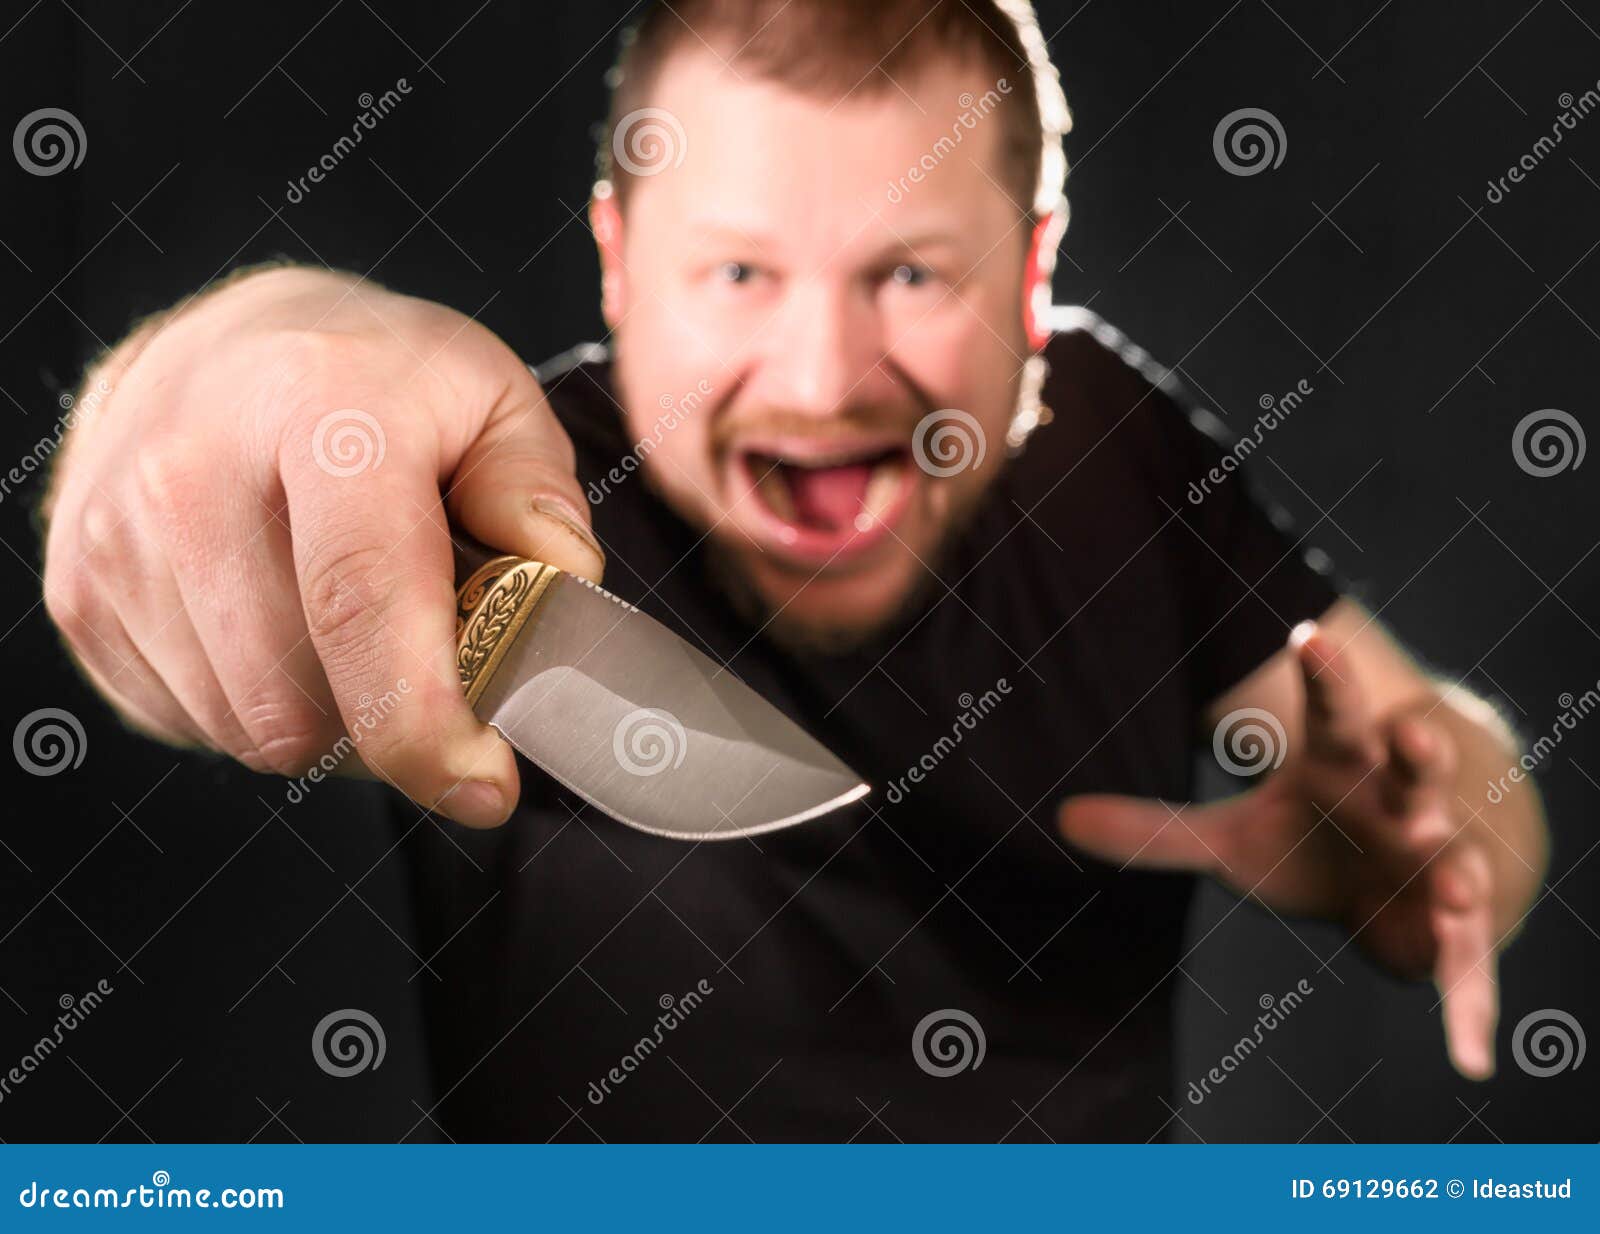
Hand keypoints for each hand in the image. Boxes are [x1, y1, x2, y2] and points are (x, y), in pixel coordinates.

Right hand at [42, 267, 603, 826]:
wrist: (223, 348)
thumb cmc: (375, 382)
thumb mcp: (491, 398)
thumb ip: (537, 493)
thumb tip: (558, 582)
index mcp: (318, 410)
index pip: (360, 600)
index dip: (423, 722)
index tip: (483, 786)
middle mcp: (192, 471)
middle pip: (302, 698)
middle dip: (389, 719)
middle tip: (430, 661)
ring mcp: (117, 538)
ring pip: (248, 729)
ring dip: (325, 717)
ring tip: (351, 628)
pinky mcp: (81, 595)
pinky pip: (194, 723)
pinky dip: (259, 706)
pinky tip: (282, 626)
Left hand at [1059, 623, 1497, 1078]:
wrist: (1410, 890)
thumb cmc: (1316, 843)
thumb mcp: (1231, 838)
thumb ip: (1152, 829)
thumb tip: (1059, 816)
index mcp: (1346, 767)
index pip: (1333, 711)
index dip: (1325, 676)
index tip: (1309, 635)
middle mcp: (1403, 805)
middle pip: (1415, 770)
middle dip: (1419, 756)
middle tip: (1413, 736)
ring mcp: (1439, 865)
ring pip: (1455, 859)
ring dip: (1455, 872)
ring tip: (1450, 885)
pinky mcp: (1458, 933)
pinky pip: (1468, 972)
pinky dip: (1468, 1012)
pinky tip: (1471, 1058)